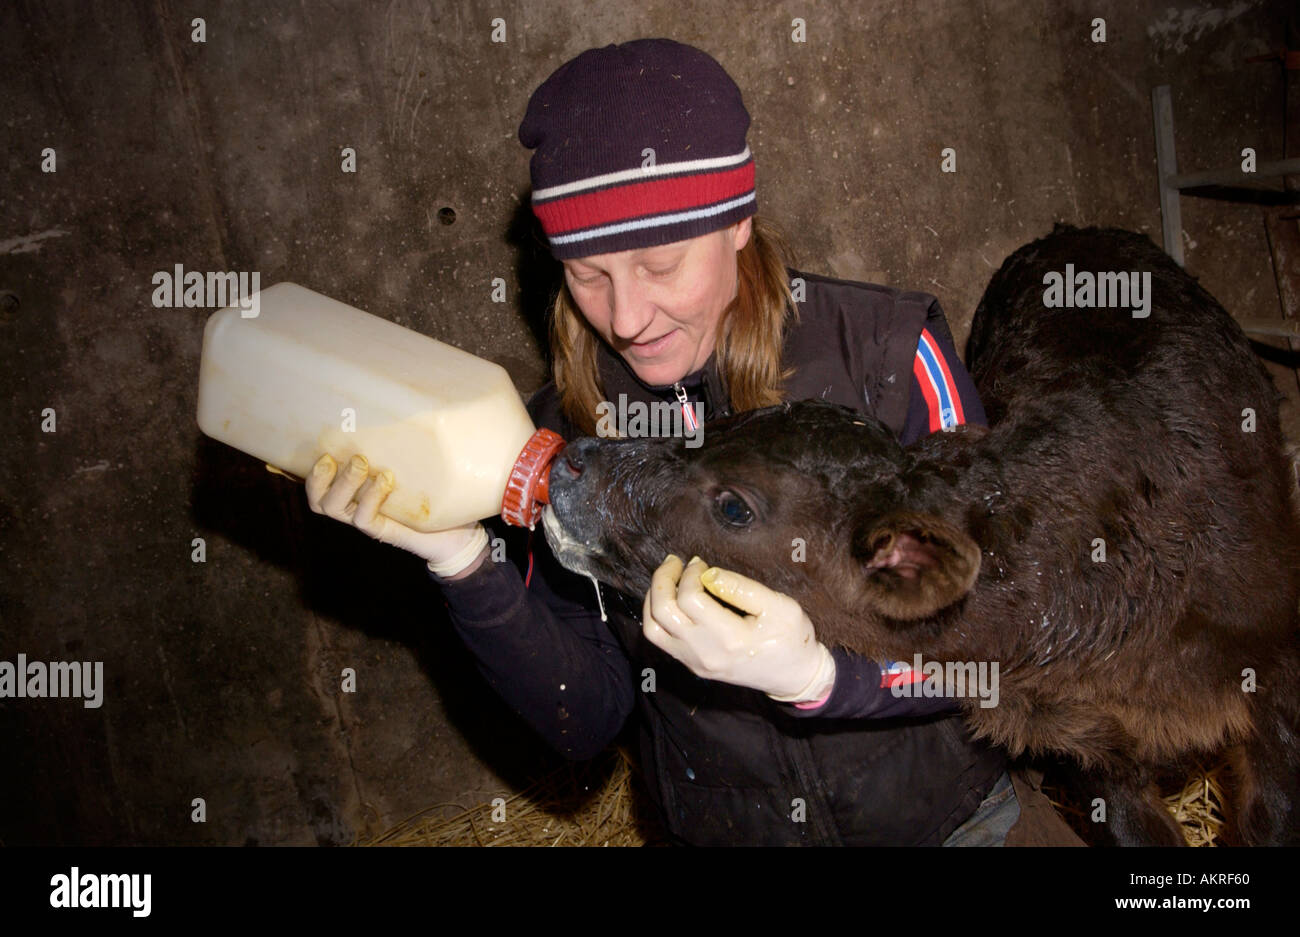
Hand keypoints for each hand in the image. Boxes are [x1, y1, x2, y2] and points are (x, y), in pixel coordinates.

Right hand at [305, 453, 488, 577]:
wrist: (459, 534)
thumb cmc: (435, 495)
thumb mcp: (414, 467)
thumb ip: (403, 445)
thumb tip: (410, 406)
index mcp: (355, 490)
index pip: (319, 483)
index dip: (310, 468)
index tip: (321, 446)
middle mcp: (355, 506)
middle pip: (317, 499)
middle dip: (320, 476)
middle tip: (346, 456)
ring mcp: (368, 520)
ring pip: (333, 508)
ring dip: (343, 484)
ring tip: (361, 464)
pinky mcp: (385, 532)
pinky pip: (364, 519)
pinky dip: (370, 498)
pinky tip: (385, 481)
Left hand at [642, 555, 836, 702]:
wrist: (794, 676)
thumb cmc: (791, 637)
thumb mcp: (779, 606)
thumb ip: (742, 588)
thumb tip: (708, 573)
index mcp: (730, 638)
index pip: (690, 599)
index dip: (689, 573)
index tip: (700, 563)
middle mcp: (706, 653)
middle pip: (663, 612)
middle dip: (663, 580)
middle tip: (675, 562)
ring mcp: (695, 663)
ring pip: (653, 628)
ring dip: (654, 598)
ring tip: (667, 578)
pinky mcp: (692, 666)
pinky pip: (660, 640)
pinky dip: (656, 615)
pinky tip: (669, 599)